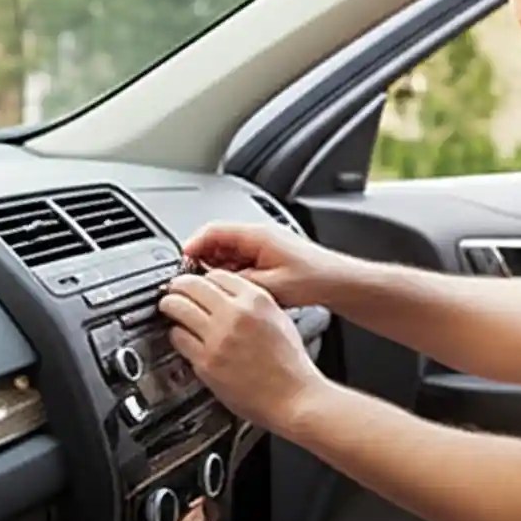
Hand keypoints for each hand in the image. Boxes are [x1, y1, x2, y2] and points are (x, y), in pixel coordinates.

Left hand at [158, 268, 327, 430]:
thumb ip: (253, 302)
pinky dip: (177, 334)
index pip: (217, 275)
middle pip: (191, 285)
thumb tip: (228, 296)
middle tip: (174, 290)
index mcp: (257, 300)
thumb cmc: (290, 364)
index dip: (203, 278)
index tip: (197, 283)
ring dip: (171, 306)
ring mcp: (218, 338)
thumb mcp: (279, 319)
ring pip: (178, 308)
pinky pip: (178, 338)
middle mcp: (236, 314)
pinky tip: (182, 336)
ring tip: (170, 308)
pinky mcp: (206, 362)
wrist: (294, 398)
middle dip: (178, 286)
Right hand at [181, 222, 341, 306]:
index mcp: (257, 235)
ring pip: (228, 251)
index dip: (193, 246)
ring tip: (214, 288)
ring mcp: (264, 244)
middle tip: (194, 280)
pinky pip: (241, 259)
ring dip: (218, 267)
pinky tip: (234, 289)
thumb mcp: (270, 287)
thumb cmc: (314, 279)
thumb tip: (212, 285)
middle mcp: (259, 235)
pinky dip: (232, 271)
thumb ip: (237, 284)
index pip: (213, 231)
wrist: (338, 282)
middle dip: (203, 259)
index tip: (182, 263)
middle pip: (218, 240)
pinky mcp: (269, 255)